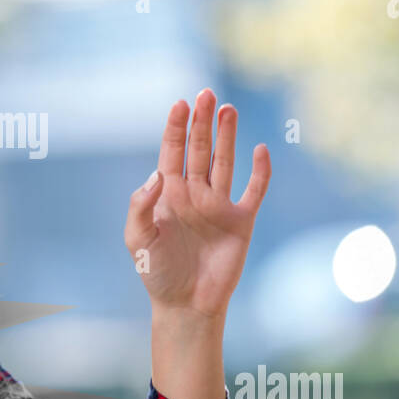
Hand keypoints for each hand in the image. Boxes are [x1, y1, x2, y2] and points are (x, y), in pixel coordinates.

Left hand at [125, 88, 270, 320]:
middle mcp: (193, 194)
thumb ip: (141, 205)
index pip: (171, 151)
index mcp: (167, 194)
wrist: (185, 305)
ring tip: (227, 109)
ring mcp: (218, 205)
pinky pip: (254, 191)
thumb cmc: (156, 272)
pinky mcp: (240, 221)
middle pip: (199, 149)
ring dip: (226, 136)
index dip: (175, 127)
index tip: (180, 103)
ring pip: (224, 162)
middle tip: (206, 93)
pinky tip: (260, 149)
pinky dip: (260, 171)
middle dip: (201, 122)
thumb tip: (157, 174)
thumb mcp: (137, 238)